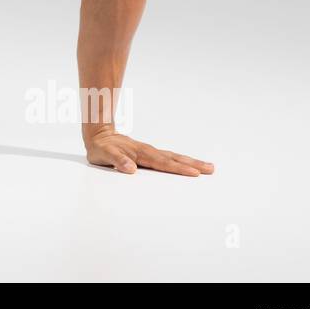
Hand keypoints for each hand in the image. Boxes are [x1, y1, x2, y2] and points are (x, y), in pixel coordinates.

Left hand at [85, 130, 213, 176]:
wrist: (98, 134)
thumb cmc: (101, 147)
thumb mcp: (104, 155)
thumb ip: (117, 161)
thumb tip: (131, 169)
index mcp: (140, 154)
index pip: (162, 163)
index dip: (178, 169)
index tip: (194, 173)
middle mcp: (148, 152)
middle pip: (174, 159)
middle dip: (193, 165)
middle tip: (211, 169)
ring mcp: (150, 152)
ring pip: (174, 157)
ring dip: (190, 162)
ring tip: (208, 167)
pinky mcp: (149, 154)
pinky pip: (168, 158)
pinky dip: (181, 161)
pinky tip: (189, 165)